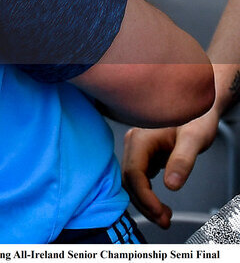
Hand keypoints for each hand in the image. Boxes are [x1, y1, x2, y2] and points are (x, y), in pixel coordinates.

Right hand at [122, 109, 219, 227]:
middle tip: (164, 221)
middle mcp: (133, 143)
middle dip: (144, 204)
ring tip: (164, 216)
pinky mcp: (143, 154)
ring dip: (145, 201)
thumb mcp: (195, 139)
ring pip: (132, 181)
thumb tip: (171, 185)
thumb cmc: (196, 117)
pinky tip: (160, 203)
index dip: (145, 197)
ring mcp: (136, 148)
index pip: (134, 174)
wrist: (198, 105)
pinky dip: (146, 193)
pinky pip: (138, 177)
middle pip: (129, 180)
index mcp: (140, 139)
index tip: (160, 213)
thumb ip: (182, 161)